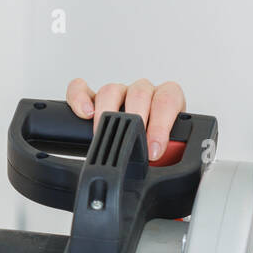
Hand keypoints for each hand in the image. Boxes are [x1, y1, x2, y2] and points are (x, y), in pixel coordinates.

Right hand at [65, 77, 185, 160]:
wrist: (150, 149)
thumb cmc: (161, 149)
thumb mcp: (172, 152)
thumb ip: (172, 153)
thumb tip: (164, 162)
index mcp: (167, 101)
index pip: (167, 101)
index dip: (160, 125)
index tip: (154, 150)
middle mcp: (143, 94)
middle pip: (138, 94)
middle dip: (136, 121)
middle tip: (133, 145)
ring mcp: (119, 94)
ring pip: (112, 90)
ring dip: (108, 112)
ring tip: (105, 135)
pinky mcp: (95, 99)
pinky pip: (82, 89)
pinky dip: (80, 98)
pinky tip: (84, 113)